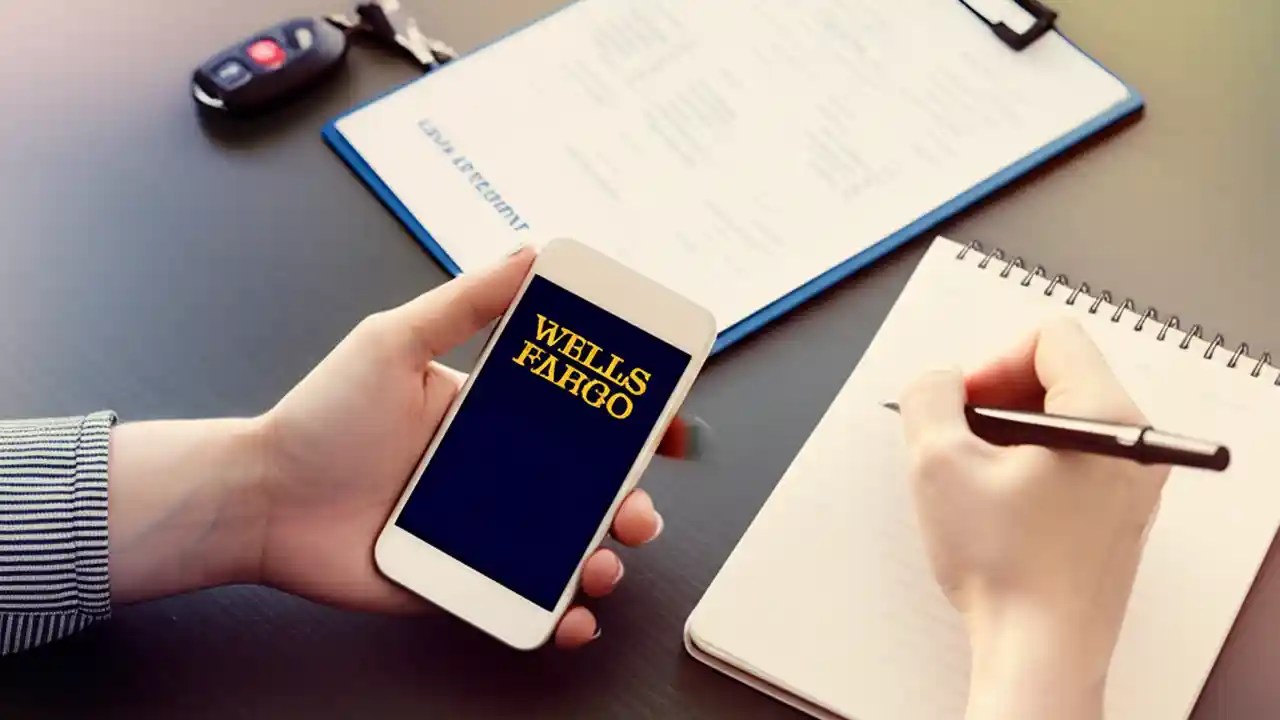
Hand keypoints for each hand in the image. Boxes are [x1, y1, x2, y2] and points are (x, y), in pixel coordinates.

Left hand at [108, 246, 672, 649]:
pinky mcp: (463, 583)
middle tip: (635, 509)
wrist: (262, 501)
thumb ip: (464, 303)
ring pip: (568, 551)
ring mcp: (483, 532)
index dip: (630, 423)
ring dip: (603, 561)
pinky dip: (561, 618)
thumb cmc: (320, 418)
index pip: (578, 418)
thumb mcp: (393, 343)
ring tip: (599, 566)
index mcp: (492, 417)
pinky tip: (570, 617)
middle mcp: (497, 475)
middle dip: (629, 502)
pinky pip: (526, 603)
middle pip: (588, 490)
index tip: (666, 426)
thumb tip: (530, 252)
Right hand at [897, 318, 1166, 719]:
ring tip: (971, 479)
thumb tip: (939, 382)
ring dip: (1005, 434)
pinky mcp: (1115, 512)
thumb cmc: (1005, 569)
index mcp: (1106, 417)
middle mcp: (1131, 444)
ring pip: (1059, 418)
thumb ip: (929, 395)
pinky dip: (1024, 466)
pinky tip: (993, 506)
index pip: (1051, 338)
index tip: (964, 406)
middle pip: (1058, 375)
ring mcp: (1129, 481)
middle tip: (959, 440)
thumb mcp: (939, 462)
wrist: (1038, 653)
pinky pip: (1068, 458)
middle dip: (995, 398)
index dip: (991, 363)